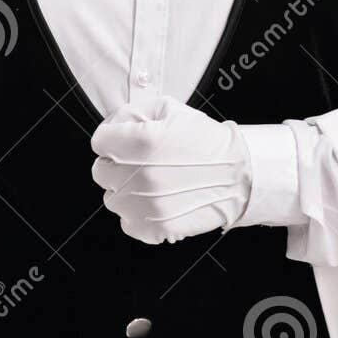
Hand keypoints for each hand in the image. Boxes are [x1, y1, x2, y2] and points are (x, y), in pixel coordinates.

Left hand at [90, 96, 251, 244]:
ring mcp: (145, 205)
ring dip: (125, 190)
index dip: (113, 139)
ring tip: (149, 183)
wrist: (238, 174)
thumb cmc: (204, 140)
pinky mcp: (154, 228)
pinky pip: (128, 223)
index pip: (99, 141)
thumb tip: (111, 128)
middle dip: (115, 164)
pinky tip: (155, 202)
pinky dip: (138, 215)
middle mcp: (139, 174)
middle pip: (101, 171)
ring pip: (112, 199)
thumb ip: (133, 113)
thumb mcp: (170, 109)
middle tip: (138, 162)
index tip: (125, 142)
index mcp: (141, 141)